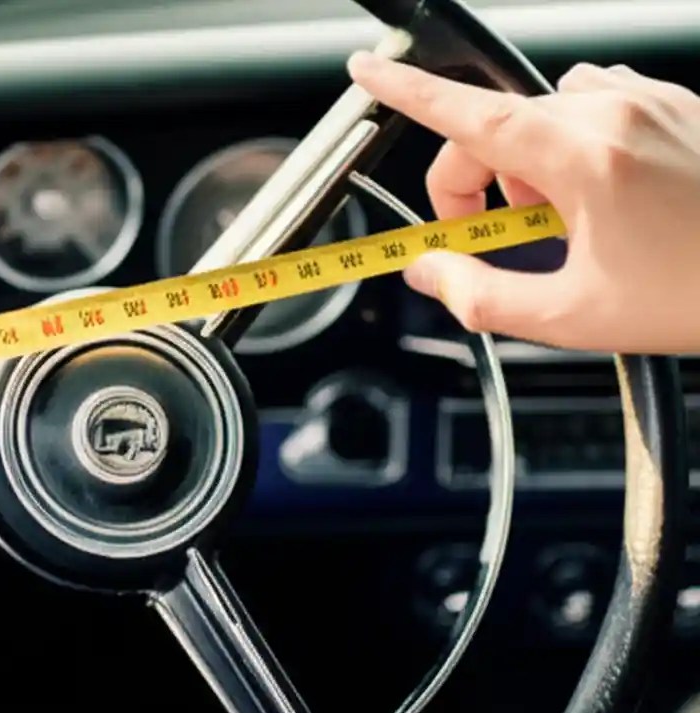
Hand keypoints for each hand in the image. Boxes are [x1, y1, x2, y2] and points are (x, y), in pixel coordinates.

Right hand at [347, 52, 699, 354]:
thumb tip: (430, 273)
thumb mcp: (574, 318)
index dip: (405, 92)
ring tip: (570, 221)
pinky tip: (608, 196)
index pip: (467, 114)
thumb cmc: (698, 295)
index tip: (368, 72)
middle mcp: (613, 112)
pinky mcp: (674, 103)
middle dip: (478, 182)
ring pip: (546, 116)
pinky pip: (596, 104)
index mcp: (583, 158)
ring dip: (533, 165)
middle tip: (496, 238)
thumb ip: (481, 297)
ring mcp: (649, 101)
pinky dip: (578, 146)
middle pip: (498, 127)